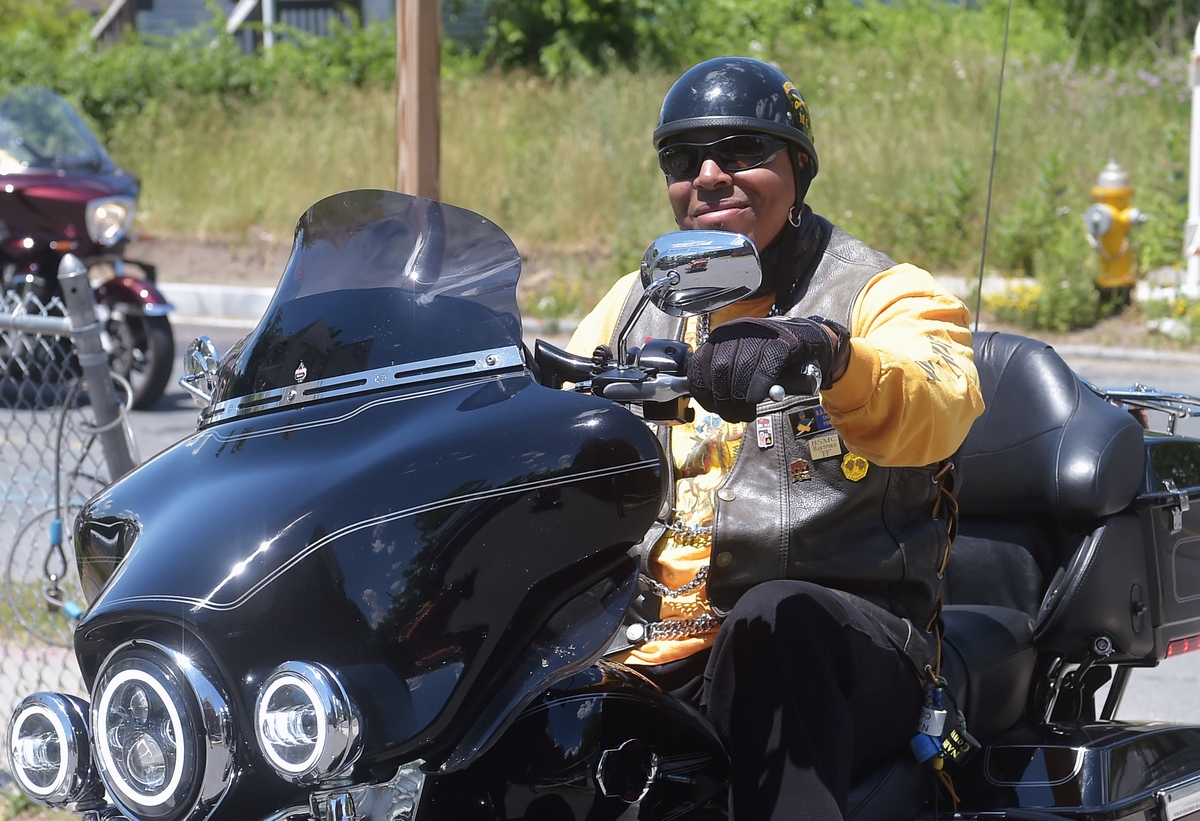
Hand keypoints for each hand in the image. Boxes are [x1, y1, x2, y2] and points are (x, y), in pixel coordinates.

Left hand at [686, 316, 848, 421]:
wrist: (811, 342)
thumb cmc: (774, 358)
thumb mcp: (743, 364)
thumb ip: (723, 378)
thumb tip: (706, 401)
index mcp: (722, 336)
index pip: (700, 365)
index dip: (704, 391)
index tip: (713, 407)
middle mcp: (738, 330)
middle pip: (720, 369)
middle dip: (724, 399)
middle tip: (734, 414)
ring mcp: (761, 333)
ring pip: (741, 368)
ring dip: (741, 397)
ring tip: (747, 411)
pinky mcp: (783, 341)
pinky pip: (766, 365)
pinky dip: (759, 385)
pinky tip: (758, 397)